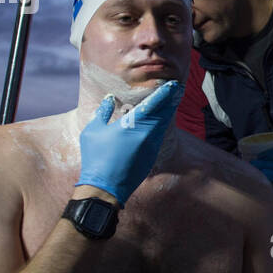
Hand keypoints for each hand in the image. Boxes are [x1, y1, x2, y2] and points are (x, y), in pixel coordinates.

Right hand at [77, 80, 182, 205]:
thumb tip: (109, 99)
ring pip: (163, 125)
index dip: (165, 93)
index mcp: (132, 125)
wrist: (105, 187)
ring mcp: (151, 147)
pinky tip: (162, 120)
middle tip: (178, 89)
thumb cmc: (96, 158)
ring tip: (173, 101)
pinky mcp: (151, 156)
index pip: (153, 104)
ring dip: (168, 112)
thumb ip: (102, 112)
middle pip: (164, 113)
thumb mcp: (93, 131)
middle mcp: (146, 135)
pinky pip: (159, 136)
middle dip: (172, 100)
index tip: (174, 85)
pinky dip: (162, 126)